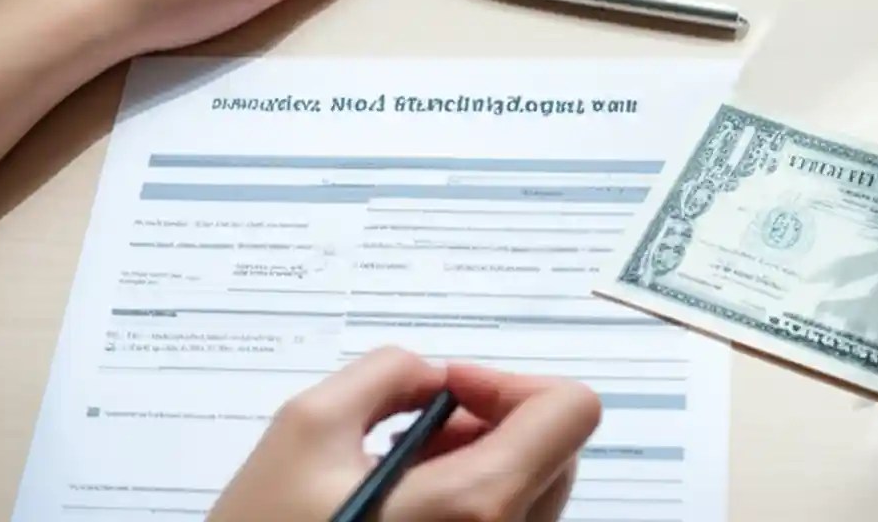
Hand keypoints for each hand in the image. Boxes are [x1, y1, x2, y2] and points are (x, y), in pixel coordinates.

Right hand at [206, 347, 602, 521]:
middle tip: (419, 429)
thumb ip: (388, 372)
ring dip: (480, 459)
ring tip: (401, 470)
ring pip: (534, 488)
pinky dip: (471, 497)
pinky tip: (406, 504)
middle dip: (491, 420)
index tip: (450, 390)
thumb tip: (436, 375)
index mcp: (477, 504)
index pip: (570, 410)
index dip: (511, 382)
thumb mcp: (307, 427)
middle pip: (556, 449)